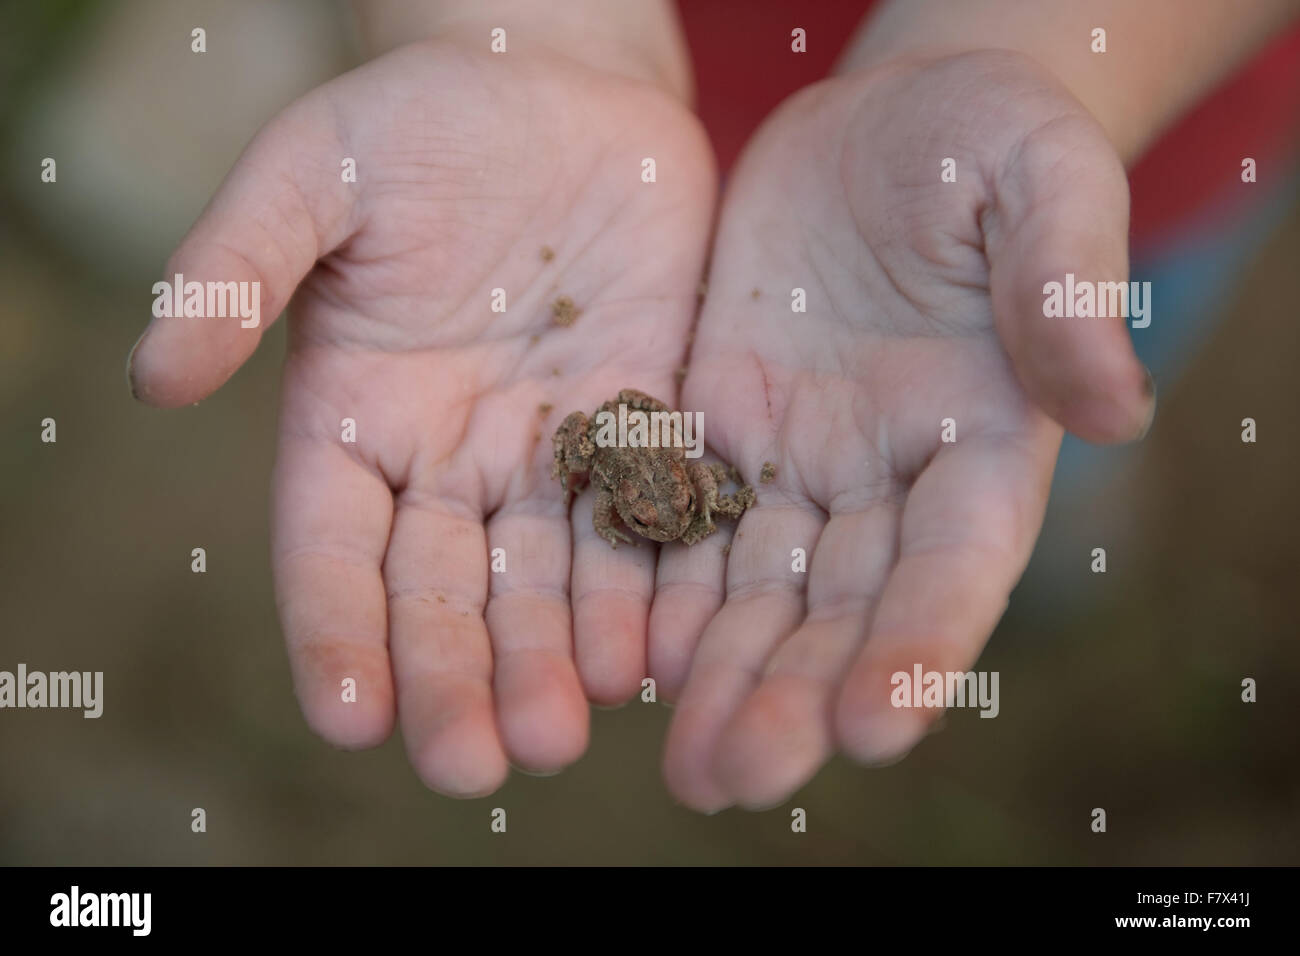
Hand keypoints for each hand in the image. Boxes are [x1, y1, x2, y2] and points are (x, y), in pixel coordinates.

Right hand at [129, 35, 713, 795]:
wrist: (560, 85)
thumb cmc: (420, 116)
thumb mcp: (314, 172)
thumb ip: (237, 269)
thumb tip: (151, 379)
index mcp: (353, 417)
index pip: (331, 549)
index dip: (335, 632)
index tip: (351, 716)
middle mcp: (448, 456)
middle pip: (443, 592)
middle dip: (454, 680)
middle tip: (473, 767)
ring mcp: (547, 448)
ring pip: (544, 580)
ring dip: (551, 661)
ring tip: (564, 736)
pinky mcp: (639, 423)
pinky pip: (640, 520)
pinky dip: (644, 589)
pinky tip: (655, 653)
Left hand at [652, 51, 1153, 810]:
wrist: (883, 125)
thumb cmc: (987, 140)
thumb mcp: (1041, 178)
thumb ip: (1067, 289)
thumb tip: (1114, 408)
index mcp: (986, 440)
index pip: (954, 566)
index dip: (916, 647)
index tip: (872, 729)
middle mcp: (890, 479)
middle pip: (842, 609)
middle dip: (794, 696)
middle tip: (738, 779)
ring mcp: (800, 462)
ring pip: (757, 592)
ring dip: (722, 677)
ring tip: (683, 764)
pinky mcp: (720, 427)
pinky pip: (684, 520)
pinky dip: (661, 591)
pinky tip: (629, 657)